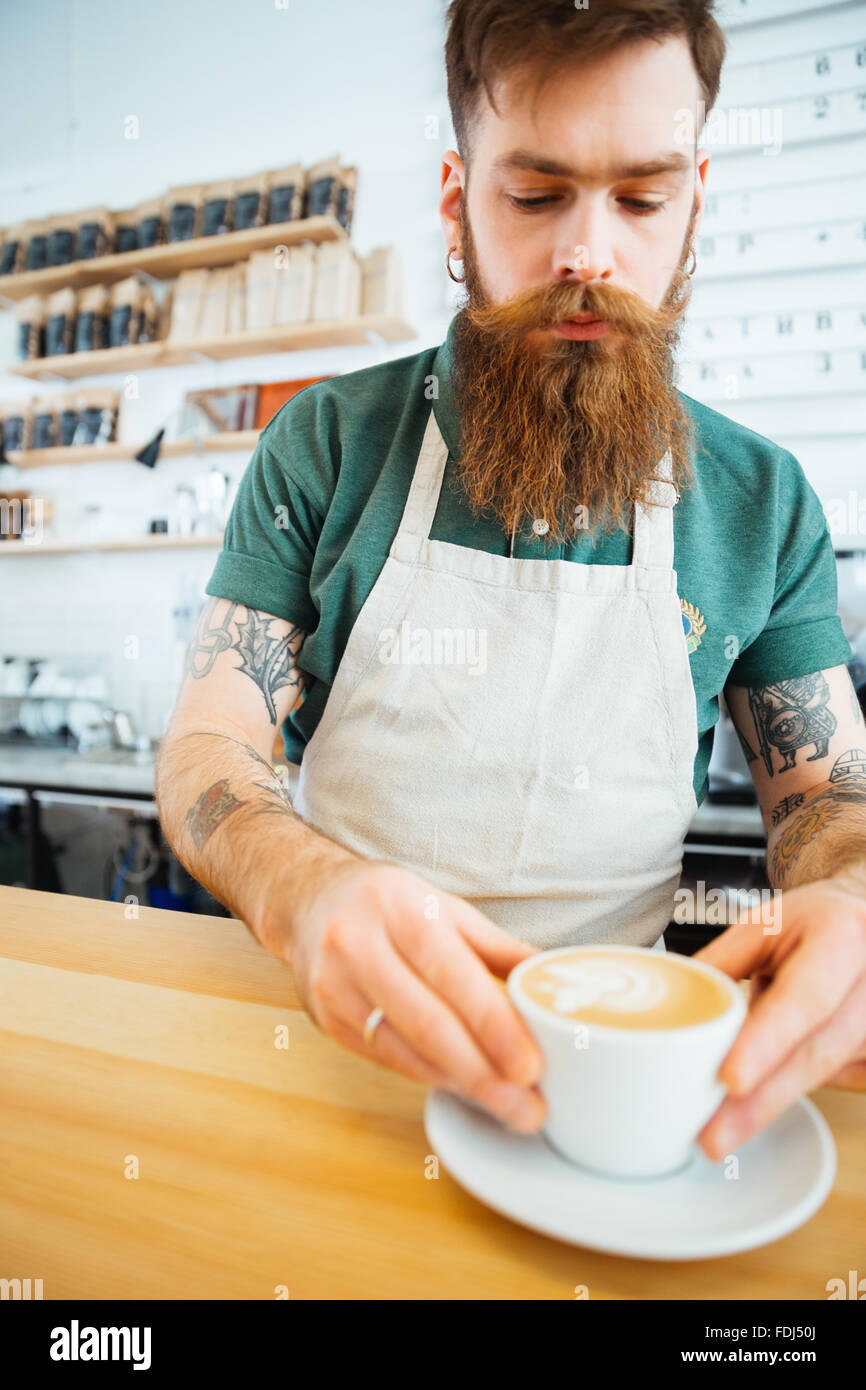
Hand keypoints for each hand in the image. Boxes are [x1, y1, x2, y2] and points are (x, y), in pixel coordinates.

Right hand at [264, 859, 546, 1130]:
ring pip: (405, 1049)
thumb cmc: (388, 904)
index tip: (530, 1065)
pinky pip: (385, 1058)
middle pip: (428, 1023)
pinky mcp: (325, 1020)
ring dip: (460, 1084)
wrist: (308, 900)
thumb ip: (499, 948)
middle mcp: (360, 945)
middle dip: (483, 1074)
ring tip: (508, 1107)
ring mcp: (336, 985)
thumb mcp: (445, 907)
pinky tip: (463, 1088)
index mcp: (401, 908)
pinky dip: (429, 1077)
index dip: (493, 1025)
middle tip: (529, 1108)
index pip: (452, 974)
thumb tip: (553, 981)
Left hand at [693, 874, 865, 1159]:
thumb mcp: (766, 925)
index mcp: (841, 940)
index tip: (730, 1079)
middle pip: (816, 1055)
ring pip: (826, 1076)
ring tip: (720, 1128)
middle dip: (761, 1102)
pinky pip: (839, 1084)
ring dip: (770, 1104)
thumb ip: (722, 963)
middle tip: (713, 1137)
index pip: (804, 1000)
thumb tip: (670, 1005)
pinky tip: (764, 1096)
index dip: (767, 1042)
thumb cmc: (816, 924)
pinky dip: (795, 1091)